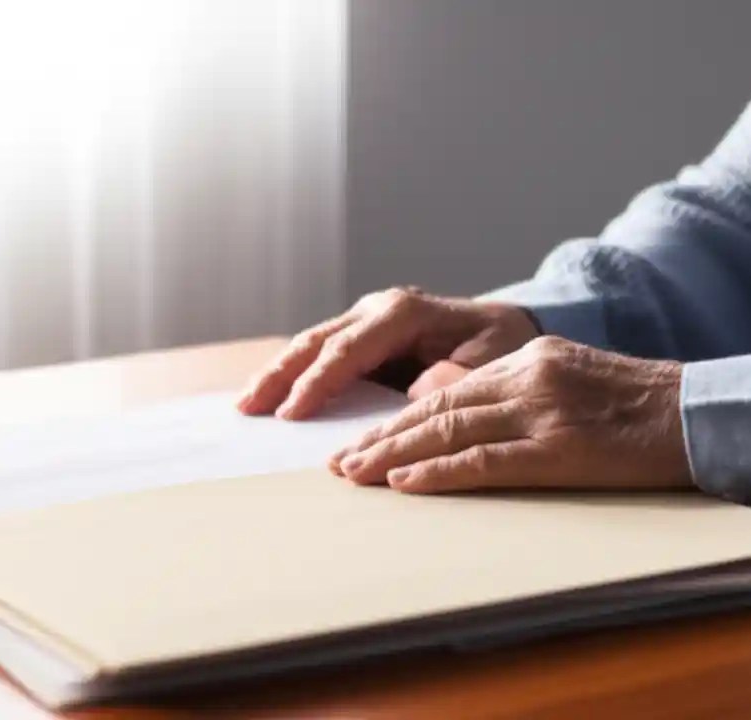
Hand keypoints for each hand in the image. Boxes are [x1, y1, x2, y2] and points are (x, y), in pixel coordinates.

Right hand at [237, 287, 538, 419]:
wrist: (505, 327)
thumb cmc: (499, 345)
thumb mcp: (491, 360)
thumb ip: (453, 376)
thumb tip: (415, 394)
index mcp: (404, 313)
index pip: (349, 349)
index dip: (318, 382)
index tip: (292, 413)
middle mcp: (377, 309)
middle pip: (317, 342)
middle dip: (281, 376)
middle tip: (249, 409)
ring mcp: (364, 319)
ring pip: (310, 345)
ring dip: (277, 375)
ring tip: (245, 406)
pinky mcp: (359, 336)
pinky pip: (319, 354)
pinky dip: (292, 374)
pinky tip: (267, 395)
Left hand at [330, 336, 691, 491]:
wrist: (704, 414)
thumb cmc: (643, 409)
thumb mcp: (575, 383)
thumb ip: (522, 396)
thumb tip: (465, 426)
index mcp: (529, 359)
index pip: (446, 390)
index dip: (399, 418)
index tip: (363, 440)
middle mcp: (527, 377)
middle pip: (435, 408)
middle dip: (381, 437)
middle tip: (339, 462)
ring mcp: (543, 412)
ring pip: (448, 431)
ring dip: (393, 456)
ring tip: (354, 476)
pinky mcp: (560, 449)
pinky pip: (483, 462)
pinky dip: (438, 474)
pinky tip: (405, 485)